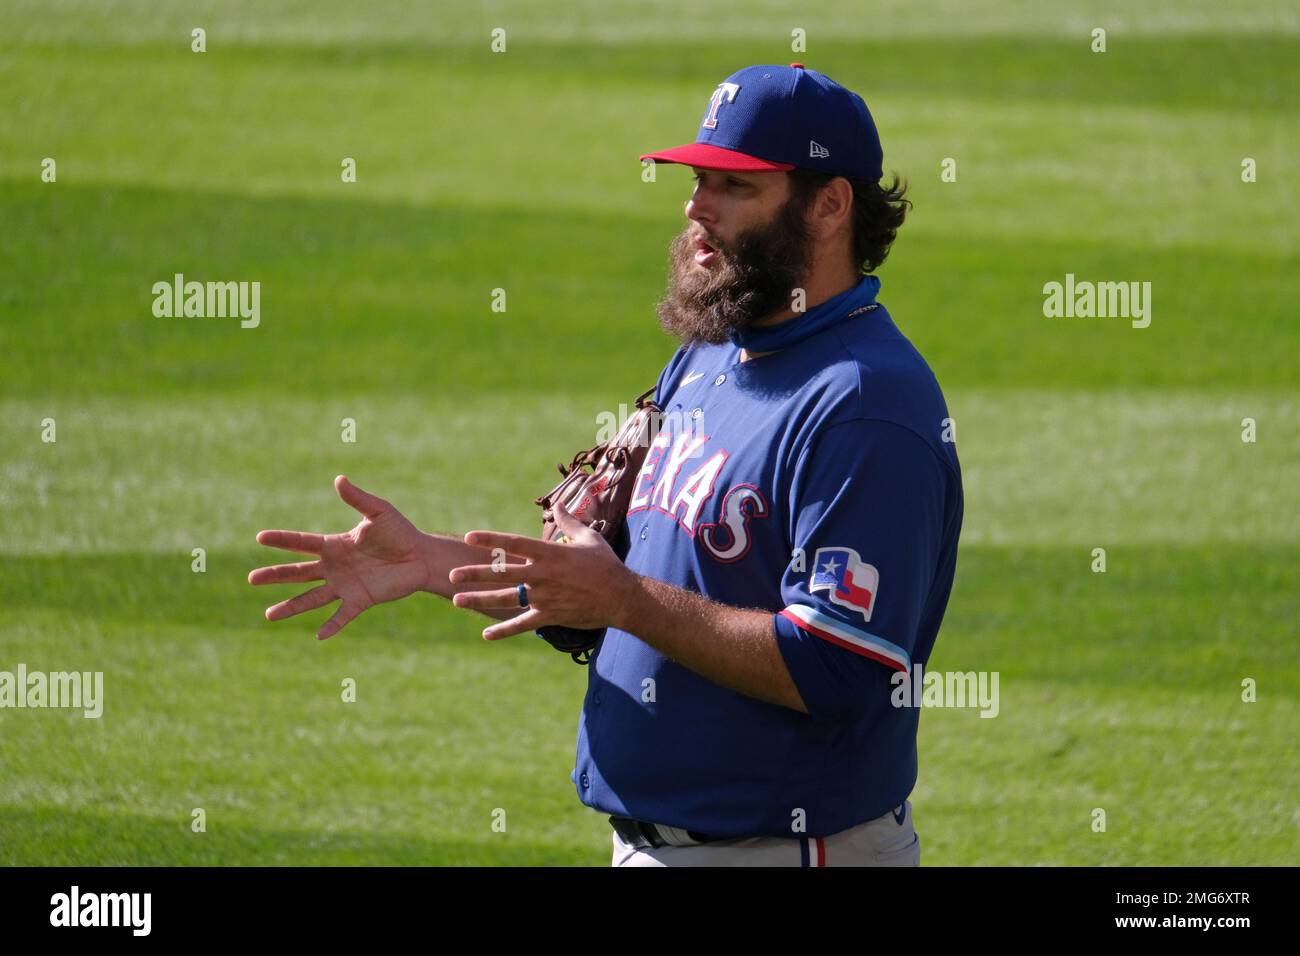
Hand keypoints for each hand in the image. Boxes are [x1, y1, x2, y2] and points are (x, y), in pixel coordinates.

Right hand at [249, 475, 432, 638]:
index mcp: (335, 545)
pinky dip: (332, 625)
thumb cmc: (400, 532)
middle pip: (298, 573)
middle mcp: (335, 567)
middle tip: (251, 578)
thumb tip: (339, 479)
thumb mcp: (378, 511)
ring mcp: (346, 585)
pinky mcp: (361, 600)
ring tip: (269, 615)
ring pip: (312, 598)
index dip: (282, 540)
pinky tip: (319, 635)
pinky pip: (343, 615)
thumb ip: (357, 498)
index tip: (259, 537)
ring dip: (291, 606)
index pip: (302, 543)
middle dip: (275, 575)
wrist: (421, 556)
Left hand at [448, 500, 637, 640]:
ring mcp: (544, 597)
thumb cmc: (606, 565)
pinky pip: (522, 624)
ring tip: (457, 600)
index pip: (514, 544)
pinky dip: (504, 630)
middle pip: (502, 573)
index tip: (469, 537)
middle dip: (475, 574)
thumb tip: (558, 504)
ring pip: (505, 599)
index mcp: (550, 553)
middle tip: (452, 575)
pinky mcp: (549, 616)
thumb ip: (568, 522)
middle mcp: (543, 575)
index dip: (491, 540)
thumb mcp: (588, 538)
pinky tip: (486, 634)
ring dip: (479, 600)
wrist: (622, 597)